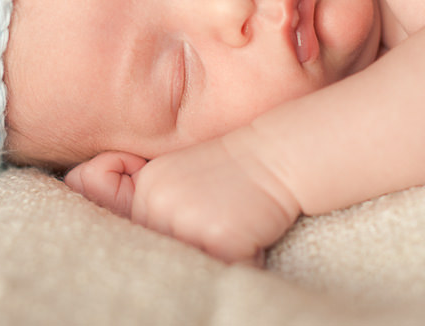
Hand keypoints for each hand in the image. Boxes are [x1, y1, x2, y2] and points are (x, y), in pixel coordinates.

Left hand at [65, 129, 300, 264]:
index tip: (204, 221)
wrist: (279, 155)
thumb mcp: (185, 176)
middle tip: (224, 226)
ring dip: (215, 256)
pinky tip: (251, 237)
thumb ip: (163, 205)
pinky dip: (240, 260)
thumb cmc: (238, 170)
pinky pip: (221, 268)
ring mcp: (187, 219)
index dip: (177, 236)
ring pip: (191, 263)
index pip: (145, 233)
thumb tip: (156, 244)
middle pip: (166, 251)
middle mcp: (160, 201)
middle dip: (195, 248)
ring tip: (237, 230)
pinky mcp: (218, 236)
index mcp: (150, 185)